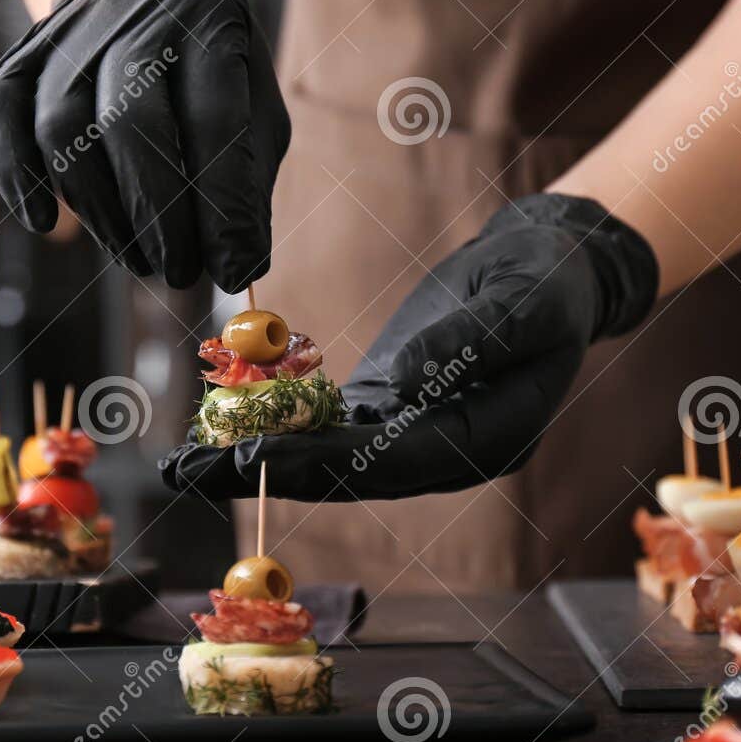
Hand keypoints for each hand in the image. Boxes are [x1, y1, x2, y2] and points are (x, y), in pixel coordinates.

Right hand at [0, 0, 289, 290]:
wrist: (151, 5)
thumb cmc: (214, 76)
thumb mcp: (254, 111)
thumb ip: (248, 183)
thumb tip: (238, 268)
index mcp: (208, 12)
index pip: (214, 117)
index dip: (222, 205)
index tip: (231, 270)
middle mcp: (135, 6)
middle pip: (129, 121)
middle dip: (156, 214)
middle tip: (178, 271)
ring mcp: (69, 25)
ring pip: (61, 125)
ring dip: (98, 210)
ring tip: (137, 258)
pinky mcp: (21, 51)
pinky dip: (14, 173)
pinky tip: (44, 221)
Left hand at [159, 194, 658, 499]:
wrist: (555, 266)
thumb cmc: (550, 280)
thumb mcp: (524, 302)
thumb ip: (468, 344)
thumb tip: (400, 384)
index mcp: (489, 440)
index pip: (392, 464)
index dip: (320, 464)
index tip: (252, 457)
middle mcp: (445, 451)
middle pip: (348, 475)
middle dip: (266, 474)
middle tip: (187, 473)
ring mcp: (416, 431)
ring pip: (330, 457)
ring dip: (259, 459)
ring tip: (185, 460)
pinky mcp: (392, 405)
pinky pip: (329, 426)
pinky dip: (279, 425)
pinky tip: (225, 422)